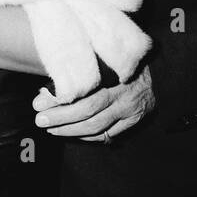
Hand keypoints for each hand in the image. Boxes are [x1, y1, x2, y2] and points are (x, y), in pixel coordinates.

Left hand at [33, 65, 154, 141]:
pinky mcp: (133, 122)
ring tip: (51, 129)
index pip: (84, 92)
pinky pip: (106, 135)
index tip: (38, 102)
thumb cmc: (120, 63)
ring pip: (96, 127)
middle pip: (88, 112)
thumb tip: (46, 91)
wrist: (159, 72)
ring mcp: (130, 111)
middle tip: (40, 120)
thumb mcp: (102, 60)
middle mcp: (124, 94)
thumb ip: (80, 74)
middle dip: (60, 118)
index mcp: (116, 74)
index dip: (59, 100)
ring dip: (69, 130)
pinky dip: (87, 136)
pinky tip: (72, 133)